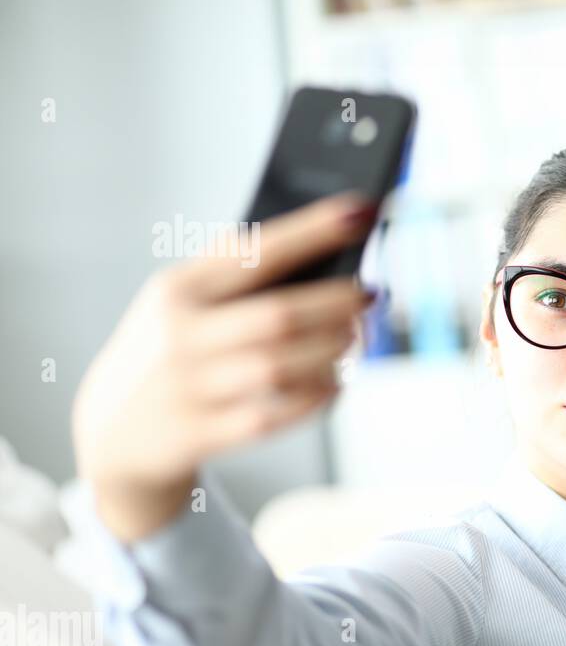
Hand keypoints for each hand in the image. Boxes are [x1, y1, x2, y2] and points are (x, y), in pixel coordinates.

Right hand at [72, 193, 377, 540]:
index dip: (314, 231)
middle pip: (280, 315)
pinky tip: (336, 381)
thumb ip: (231, 270)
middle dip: (338, 303)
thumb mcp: (178, 301)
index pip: (256, 251)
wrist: (116, 432)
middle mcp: (181, 336)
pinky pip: (278, 414)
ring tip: (355, 337)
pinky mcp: (205, 432)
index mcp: (179, 290)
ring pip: (283, 367)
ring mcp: (191, 388)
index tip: (362, 212)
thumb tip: (316, 240)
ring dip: (333, 350)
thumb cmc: (169, 352)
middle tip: (370, 294)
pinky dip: (318, 396)